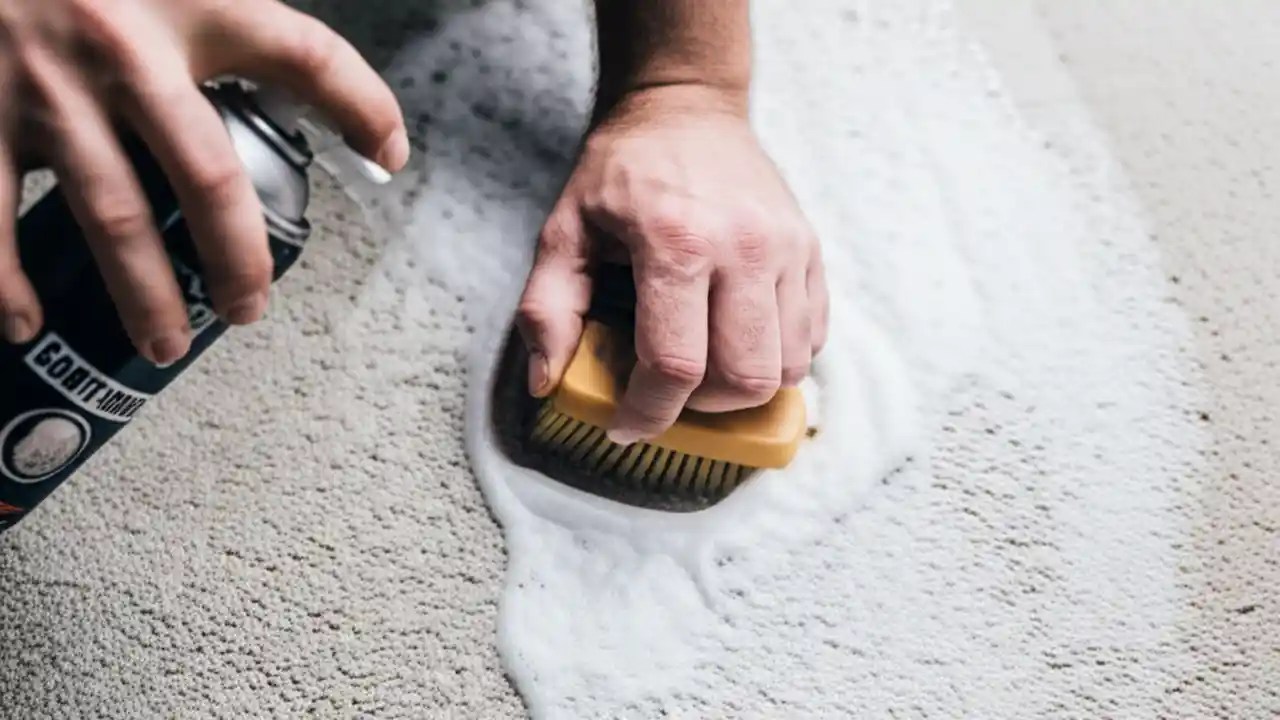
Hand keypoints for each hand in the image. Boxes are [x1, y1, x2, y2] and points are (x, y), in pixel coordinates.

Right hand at [0, 0, 407, 363]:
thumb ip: (229, 14)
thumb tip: (293, 72)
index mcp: (185, 2)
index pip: (303, 55)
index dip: (362, 105)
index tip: (388, 154)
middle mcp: (123, 47)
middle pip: (210, 177)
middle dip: (238, 257)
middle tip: (247, 307)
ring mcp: (46, 86)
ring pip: (113, 215)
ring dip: (145, 294)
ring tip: (167, 344)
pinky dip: (7, 280)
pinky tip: (28, 323)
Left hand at [518, 86, 828, 444]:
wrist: (685, 107)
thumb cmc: (621, 171)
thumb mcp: (563, 230)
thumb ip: (547, 308)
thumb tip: (547, 382)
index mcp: (677, 243)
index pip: (676, 365)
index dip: (648, 413)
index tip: (626, 425)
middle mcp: (744, 248)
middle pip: (744, 378)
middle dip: (702, 408)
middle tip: (668, 393)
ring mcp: (787, 248)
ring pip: (788, 367)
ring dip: (744, 387)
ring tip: (706, 369)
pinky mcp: (810, 250)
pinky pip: (812, 336)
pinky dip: (777, 357)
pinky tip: (738, 341)